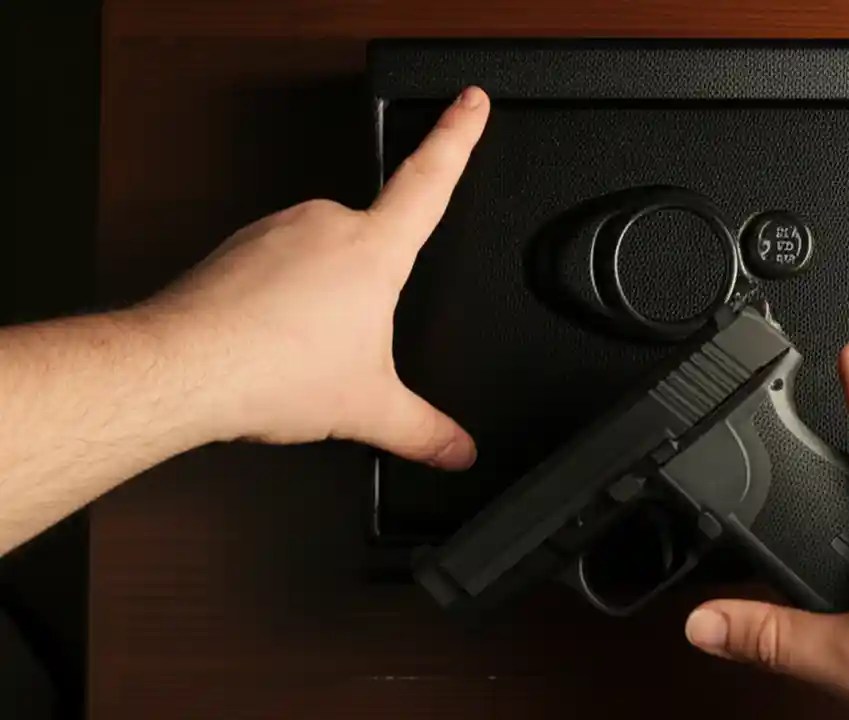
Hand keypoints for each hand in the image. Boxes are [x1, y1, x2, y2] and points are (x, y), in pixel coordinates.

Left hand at [136, 86, 490, 467]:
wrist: (182, 369)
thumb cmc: (271, 371)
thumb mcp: (369, 410)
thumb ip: (425, 432)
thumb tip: (458, 451)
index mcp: (374, 250)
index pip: (430, 179)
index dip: (458, 136)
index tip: (472, 101)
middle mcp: (325, 224)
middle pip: (371, 243)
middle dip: (367, 293)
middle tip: (349, 347)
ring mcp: (276, 230)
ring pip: (320, 258)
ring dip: (321, 296)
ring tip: (302, 351)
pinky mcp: (237, 246)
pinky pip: (276, 266)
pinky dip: (279, 299)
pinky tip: (270, 339)